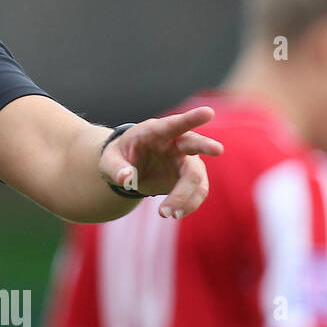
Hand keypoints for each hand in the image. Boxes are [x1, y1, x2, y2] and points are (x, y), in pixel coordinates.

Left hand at [100, 106, 223, 218]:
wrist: (129, 169)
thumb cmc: (119, 157)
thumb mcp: (108, 161)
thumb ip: (115, 168)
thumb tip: (126, 179)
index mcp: (155, 132)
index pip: (173, 124)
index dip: (190, 119)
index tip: (207, 112)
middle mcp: (176, 143)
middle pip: (195, 144)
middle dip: (206, 146)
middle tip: (218, 149)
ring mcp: (187, 160)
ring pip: (196, 177)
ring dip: (184, 196)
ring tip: (165, 213)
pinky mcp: (190, 178)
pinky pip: (197, 192)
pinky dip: (188, 205)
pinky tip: (174, 214)